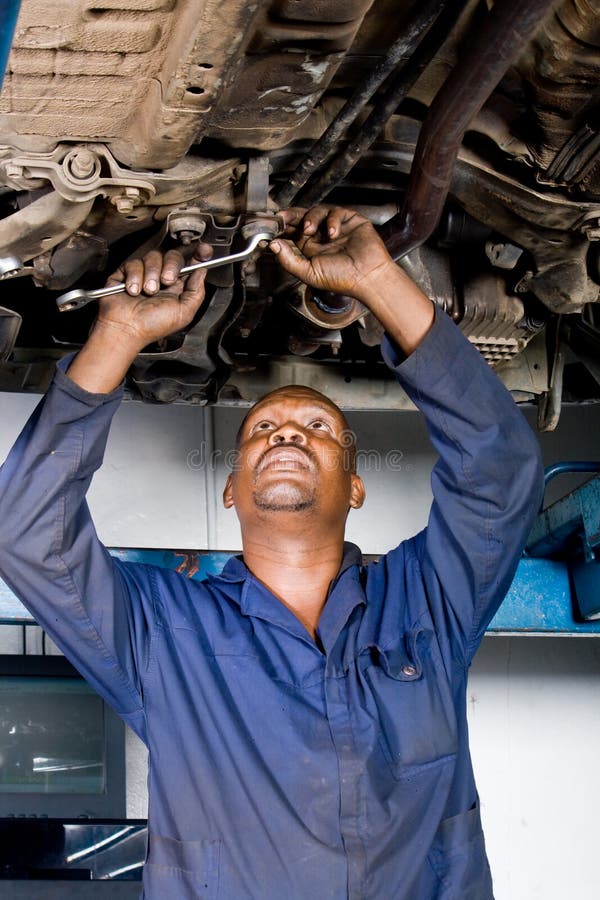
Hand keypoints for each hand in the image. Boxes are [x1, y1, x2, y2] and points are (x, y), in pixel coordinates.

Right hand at [94, 243, 212, 351]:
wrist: (126, 329)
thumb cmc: (152, 326)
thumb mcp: (183, 313)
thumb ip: (196, 292)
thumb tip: (202, 271)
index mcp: (179, 287)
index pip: (192, 264)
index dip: (200, 254)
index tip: (204, 250)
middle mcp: (163, 277)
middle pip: (173, 255)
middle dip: (172, 265)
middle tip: (166, 281)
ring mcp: (145, 273)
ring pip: (154, 256)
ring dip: (151, 275)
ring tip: (148, 292)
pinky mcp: (128, 272)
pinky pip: (134, 262)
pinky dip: (135, 277)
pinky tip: (133, 291)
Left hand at [270, 206, 394, 301]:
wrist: (367, 277)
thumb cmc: (342, 279)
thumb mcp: (309, 273)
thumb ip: (289, 261)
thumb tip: (273, 246)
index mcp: (310, 248)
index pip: (293, 231)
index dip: (282, 226)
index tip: (273, 224)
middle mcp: (322, 236)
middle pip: (302, 217)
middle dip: (291, 215)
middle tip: (282, 216)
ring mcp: (336, 227)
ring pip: (317, 211)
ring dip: (311, 218)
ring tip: (309, 229)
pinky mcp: (350, 220)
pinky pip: (336, 212)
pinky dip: (332, 220)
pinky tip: (332, 233)